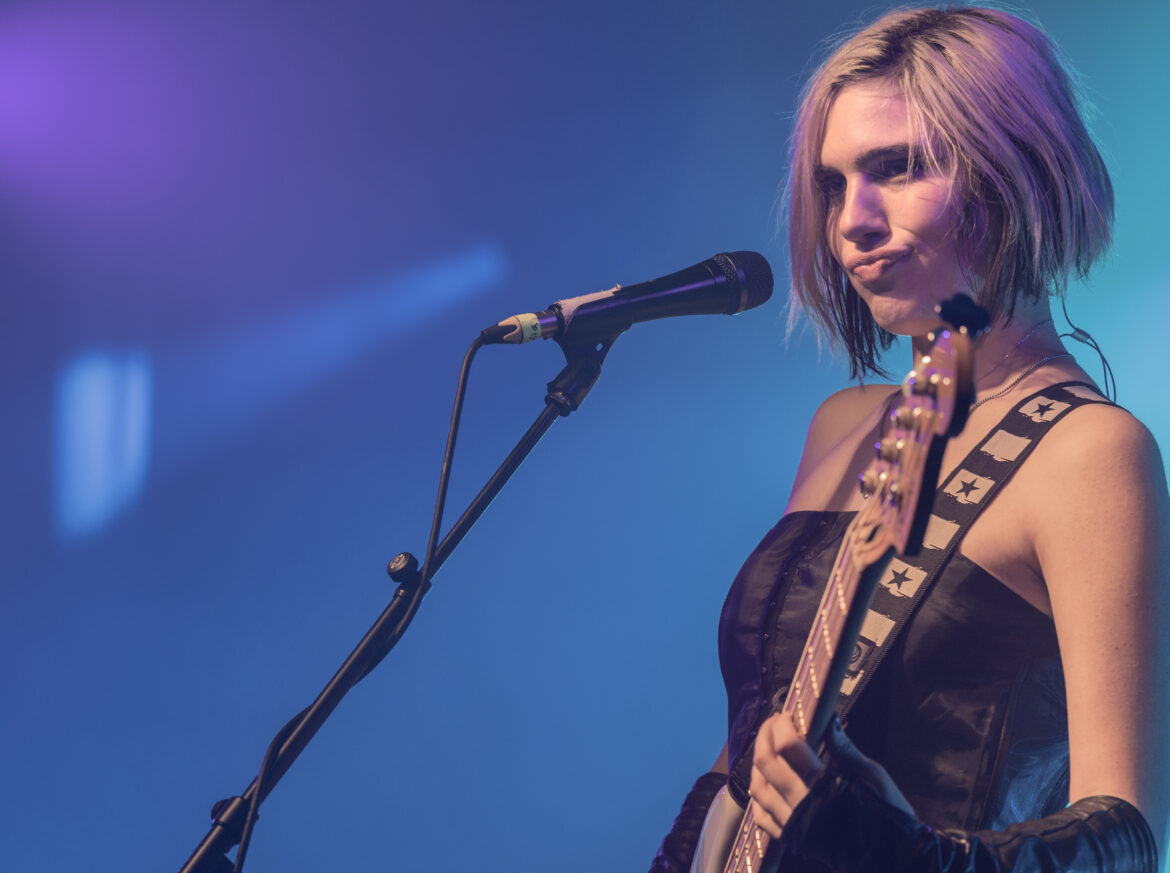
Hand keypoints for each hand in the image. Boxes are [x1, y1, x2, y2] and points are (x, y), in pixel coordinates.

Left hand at [749, 712, 914, 838]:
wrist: (892, 855)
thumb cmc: (887, 813)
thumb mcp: (871, 774)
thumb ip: (843, 747)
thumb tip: (828, 720)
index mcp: (823, 786)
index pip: (788, 746)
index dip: (782, 725)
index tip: (788, 714)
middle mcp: (802, 805)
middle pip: (766, 762)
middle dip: (765, 736)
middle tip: (775, 722)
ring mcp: (794, 824)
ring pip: (758, 788)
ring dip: (758, 763)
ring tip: (768, 747)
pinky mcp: (793, 839)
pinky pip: (762, 817)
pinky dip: (759, 797)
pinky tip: (766, 782)